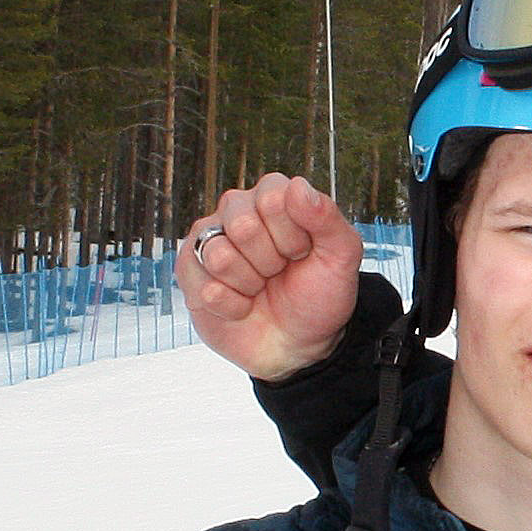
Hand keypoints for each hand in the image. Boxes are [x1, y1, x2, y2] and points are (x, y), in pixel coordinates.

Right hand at [182, 172, 362, 380]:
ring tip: (260, 287)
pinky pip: (206, 289)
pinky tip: (242, 306)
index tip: (303, 252)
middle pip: (242, 226)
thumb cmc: (318, 295)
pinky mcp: (190, 274)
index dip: (293, 234)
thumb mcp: (341, 257)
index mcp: (272, 197)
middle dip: (271, 260)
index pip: (272, 198)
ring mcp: (208, 242)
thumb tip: (298, 187)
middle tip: (280, 271)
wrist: (300, 343)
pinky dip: (233, 307)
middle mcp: (236, 211)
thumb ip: (328, 217)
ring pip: (219, 256)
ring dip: (250, 283)